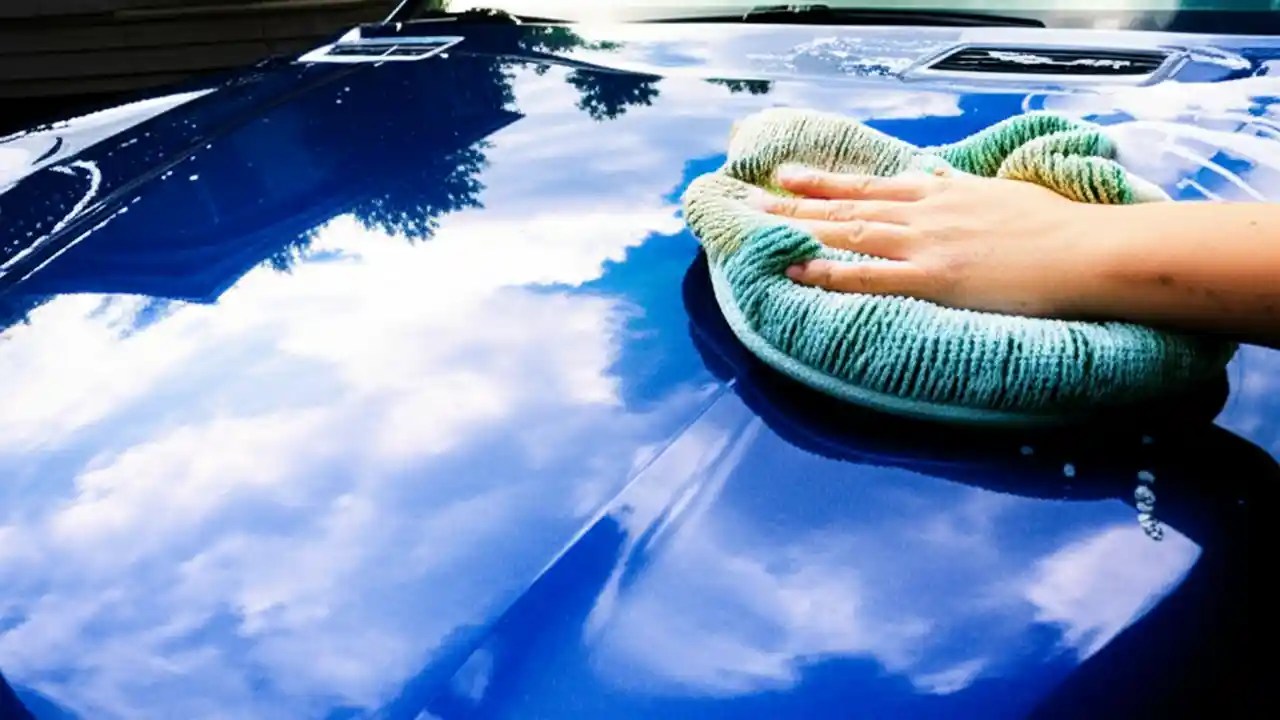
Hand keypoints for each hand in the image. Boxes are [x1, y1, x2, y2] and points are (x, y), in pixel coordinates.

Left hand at [759, 165, 1113, 317]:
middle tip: (753, 198)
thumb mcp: (1002, 194)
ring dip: (802, 229)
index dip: (826, 180)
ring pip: (850, 232)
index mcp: (943, 192)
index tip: (791, 176)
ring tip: (760, 227)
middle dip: (797, 202)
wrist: (1087, 251)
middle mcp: (926, 211)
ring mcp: (926, 244)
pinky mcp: (934, 279)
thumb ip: (960, 188)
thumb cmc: (1057, 226)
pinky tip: (798, 268)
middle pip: (849, 204)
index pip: (871, 184)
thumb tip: (936, 175)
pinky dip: (829, 271)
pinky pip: (870, 275)